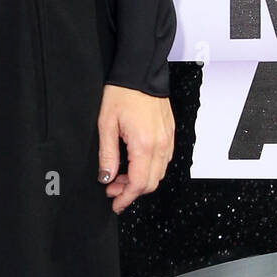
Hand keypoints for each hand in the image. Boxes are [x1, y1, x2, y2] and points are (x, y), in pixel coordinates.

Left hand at [96, 84, 173, 213]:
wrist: (141, 73)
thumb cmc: (123, 93)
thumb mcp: (106, 123)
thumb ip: (107, 154)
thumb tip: (106, 176)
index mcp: (144, 145)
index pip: (139, 184)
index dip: (126, 198)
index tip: (115, 203)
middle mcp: (161, 146)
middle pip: (151, 183)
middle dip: (131, 191)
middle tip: (112, 188)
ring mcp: (168, 141)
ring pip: (158, 174)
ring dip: (140, 181)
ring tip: (120, 176)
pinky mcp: (170, 135)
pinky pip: (163, 161)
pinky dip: (149, 169)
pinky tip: (134, 164)